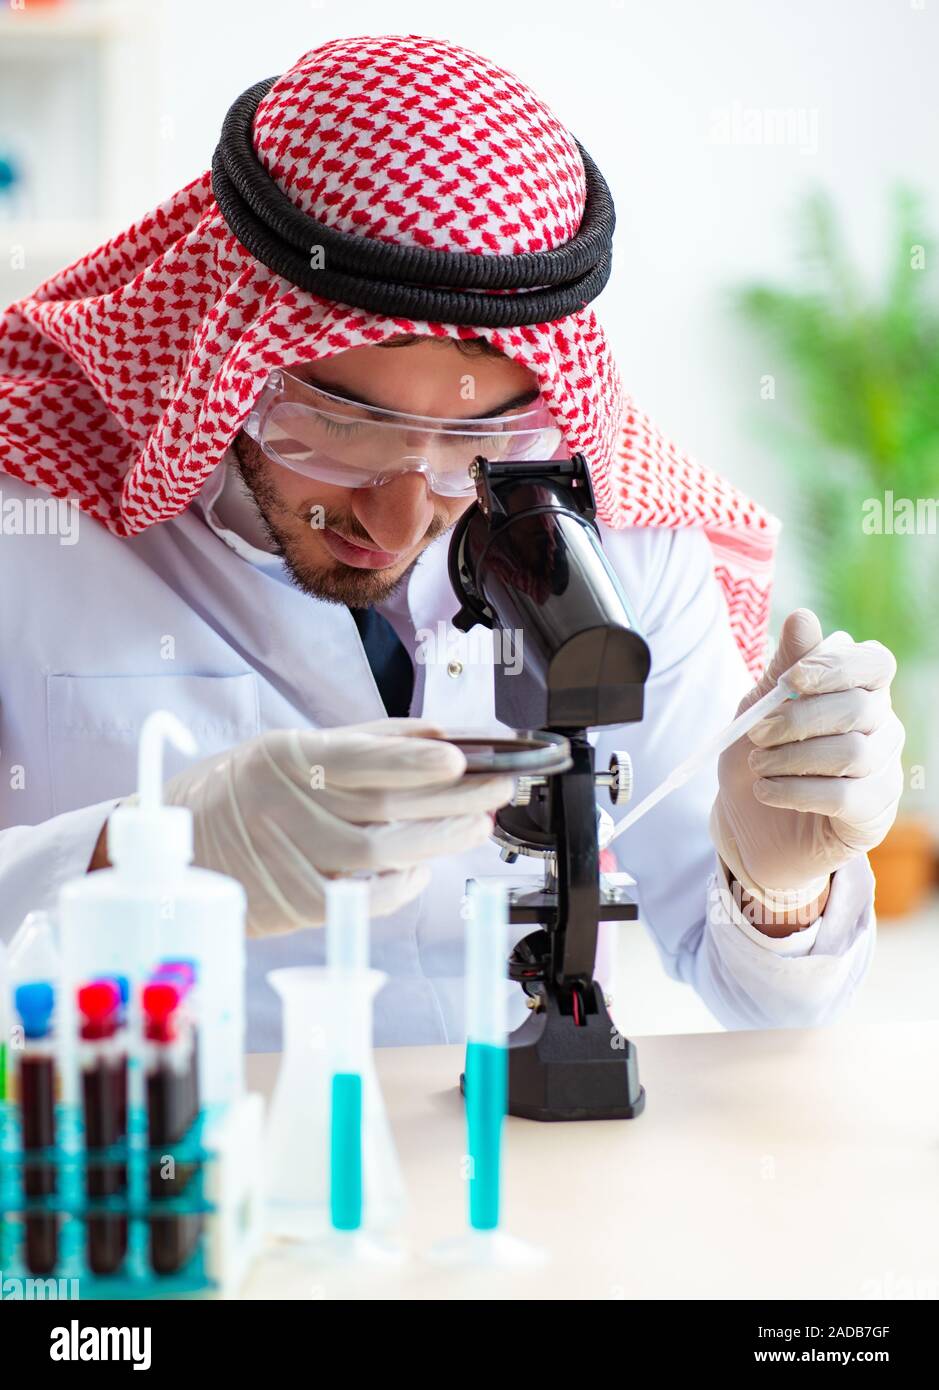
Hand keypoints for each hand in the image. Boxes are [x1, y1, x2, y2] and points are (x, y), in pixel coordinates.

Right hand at [156, 719, 511, 935]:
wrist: (181, 846)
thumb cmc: (248, 789)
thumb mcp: (294, 747)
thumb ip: (368, 741)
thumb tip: (439, 737)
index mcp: (284, 756)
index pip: (360, 758)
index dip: (413, 761)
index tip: (462, 759)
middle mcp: (283, 805)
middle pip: (383, 807)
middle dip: (451, 799)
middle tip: (498, 788)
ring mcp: (287, 858)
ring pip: (381, 855)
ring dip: (439, 842)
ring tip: (478, 825)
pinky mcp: (294, 904)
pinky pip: (363, 898)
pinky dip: (402, 885)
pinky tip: (426, 869)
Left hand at [710, 609, 904, 906]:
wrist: (747, 825)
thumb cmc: (759, 757)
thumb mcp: (758, 707)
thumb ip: (784, 665)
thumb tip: (803, 616)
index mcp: (858, 690)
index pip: (875, 662)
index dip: (837, 666)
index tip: (791, 680)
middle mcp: (881, 727)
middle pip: (858, 707)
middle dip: (798, 719)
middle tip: (756, 733)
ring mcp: (883, 771)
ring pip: (851, 753)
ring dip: (792, 758)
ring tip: (758, 765)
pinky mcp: (873, 813)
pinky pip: (846, 796)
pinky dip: (796, 791)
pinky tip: (766, 791)